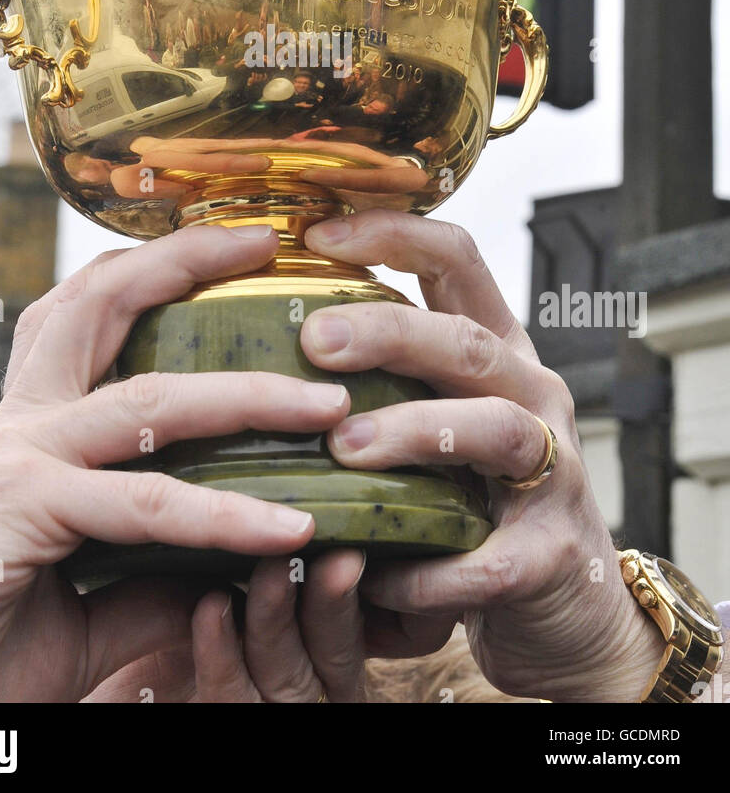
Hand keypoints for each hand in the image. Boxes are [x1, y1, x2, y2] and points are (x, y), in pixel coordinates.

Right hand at [0, 225, 350, 702]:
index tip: (232, 248)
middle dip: (185, 261)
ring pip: (151, 403)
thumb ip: (154, 571)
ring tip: (330, 406)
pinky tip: (288, 529)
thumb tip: (235, 562)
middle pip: (103, 304)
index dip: (155, 269)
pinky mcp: (22, 510)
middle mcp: (24, 424)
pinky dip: (225, 516)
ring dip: (250, 397)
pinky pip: (146, 506)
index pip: (88, 313)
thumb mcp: (84, 599)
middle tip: (265, 240)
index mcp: (33, 428)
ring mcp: (20, 458)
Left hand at [300, 211, 665, 702]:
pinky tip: (375, 575)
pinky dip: (428, 569)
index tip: (316, 234)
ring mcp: (553, 474)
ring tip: (344, 447)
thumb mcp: (443, 414)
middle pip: (467, 342)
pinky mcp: (551, 556)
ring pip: (494, 429)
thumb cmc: (479, 495)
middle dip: (390, 332)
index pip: (456, 260)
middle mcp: (532, 397)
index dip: (392, 235)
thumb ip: (387, 374)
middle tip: (315, 341)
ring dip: (416, 431)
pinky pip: (487, 559)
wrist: (569, 603)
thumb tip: (269, 336)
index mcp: (498, 350)